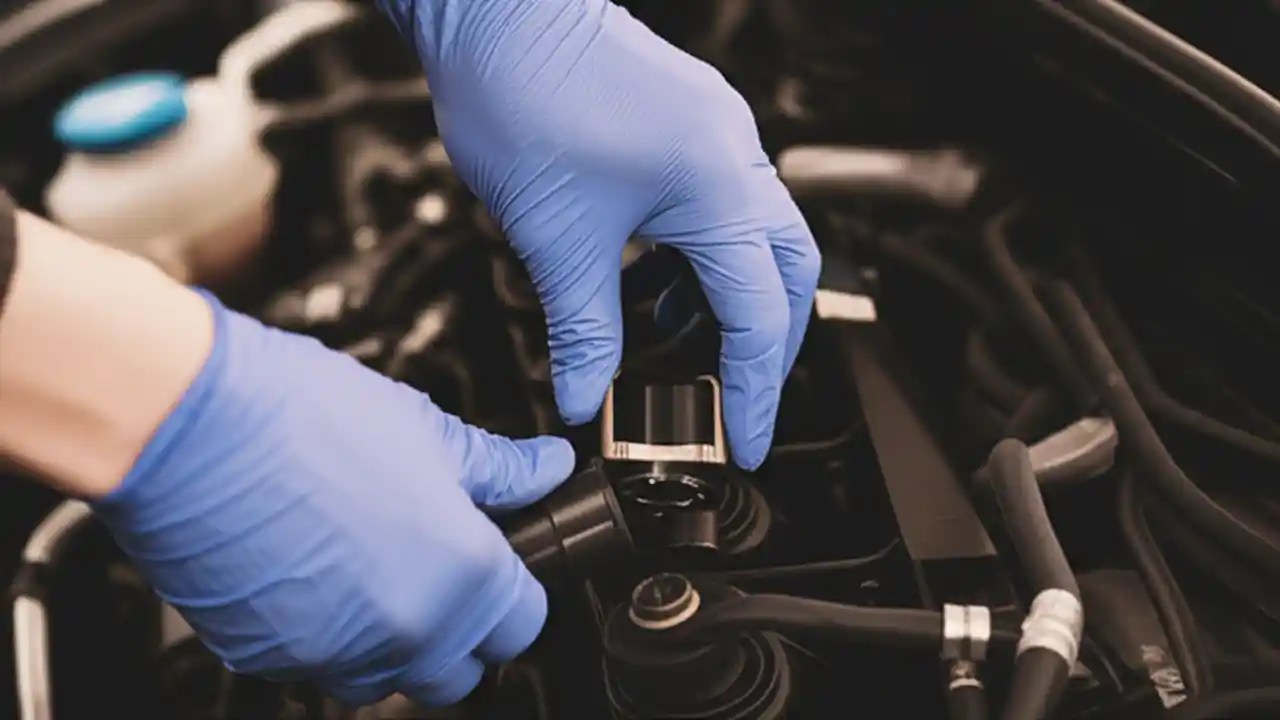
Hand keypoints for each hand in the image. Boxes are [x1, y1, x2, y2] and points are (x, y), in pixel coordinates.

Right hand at [92, 294, 574, 707]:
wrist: (188, 424)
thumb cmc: (303, 416)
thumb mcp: (427, 431)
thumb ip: (499, 468)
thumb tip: (547, 469)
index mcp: (464, 575)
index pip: (524, 623)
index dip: (515, 590)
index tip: (498, 562)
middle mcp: (408, 631)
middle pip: (463, 670)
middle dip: (462, 629)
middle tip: (437, 564)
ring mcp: (336, 655)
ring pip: (393, 680)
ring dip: (397, 641)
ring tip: (371, 563)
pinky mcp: (272, 661)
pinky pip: (324, 669)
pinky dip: (332, 637)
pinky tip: (318, 572)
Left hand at [379, 0, 820, 468]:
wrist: (493, 13)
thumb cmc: (520, 97)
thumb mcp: (554, 238)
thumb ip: (581, 330)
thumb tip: (584, 398)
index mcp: (718, 186)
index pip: (761, 313)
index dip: (753, 389)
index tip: (746, 441)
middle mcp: (735, 154)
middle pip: (787, 272)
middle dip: (766, 345)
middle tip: (735, 398)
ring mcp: (718, 132)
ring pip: (758, 236)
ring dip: (731, 296)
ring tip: (680, 343)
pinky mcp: (692, 124)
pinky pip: (723, 204)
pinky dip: (701, 255)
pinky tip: (653, 280)